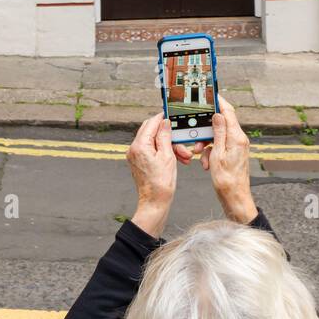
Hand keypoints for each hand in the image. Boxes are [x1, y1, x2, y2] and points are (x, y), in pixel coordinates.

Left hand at [127, 113, 179, 237]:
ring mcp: (135, 156)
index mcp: (140, 145)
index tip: (172, 115)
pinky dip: (164, 153)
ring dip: (170, 146)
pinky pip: (152, 151)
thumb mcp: (167, 156)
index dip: (163, 118)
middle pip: (152, 132)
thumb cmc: (161, 184)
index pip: (151, 123)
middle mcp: (134, 149)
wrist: (154, 203)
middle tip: (182, 143)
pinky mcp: (139, 162)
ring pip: (155, 143)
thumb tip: (165, 122)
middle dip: (170, 136)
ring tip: (184, 156)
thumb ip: (165, 136)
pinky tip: (177, 160)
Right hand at [198, 98, 256, 223]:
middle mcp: (239, 139)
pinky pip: (219, 146)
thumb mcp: (217, 154)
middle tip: (198, 139)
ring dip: (207, 144)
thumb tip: (218, 115)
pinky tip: (206, 163)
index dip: (219, 102)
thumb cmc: (227, 180)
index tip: (210, 94)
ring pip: (218, 137)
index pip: (228, 112)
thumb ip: (218, 132)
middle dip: (206, 130)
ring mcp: (237, 146)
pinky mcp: (234, 154)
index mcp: (237, 137)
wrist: (234, 197)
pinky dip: (211, 152)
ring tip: (200, 155)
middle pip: (221, 124)